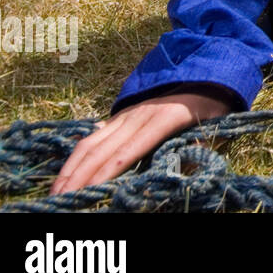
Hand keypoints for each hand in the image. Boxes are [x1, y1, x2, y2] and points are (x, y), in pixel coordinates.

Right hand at [50, 89, 234, 195]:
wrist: (205, 73)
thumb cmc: (212, 105)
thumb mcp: (215, 124)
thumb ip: (199, 147)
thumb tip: (180, 170)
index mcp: (164, 119)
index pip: (130, 150)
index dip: (108, 171)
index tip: (92, 191)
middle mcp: (139, 116)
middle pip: (103, 148)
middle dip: (80, 175)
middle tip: (61, 199)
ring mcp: (127, 114)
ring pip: (92, 141)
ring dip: (72, 167)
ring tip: (56, 191)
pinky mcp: (122, 116)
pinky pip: (94, 136)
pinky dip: (77, 155)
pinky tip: (66, 172)